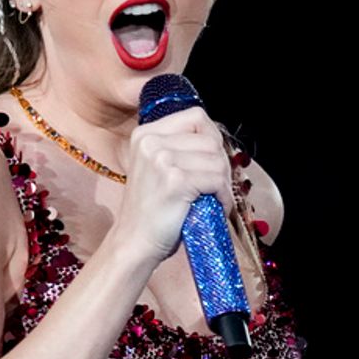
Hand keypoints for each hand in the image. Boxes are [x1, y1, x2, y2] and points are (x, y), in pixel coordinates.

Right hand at [111, 105, 235, 262]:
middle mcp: (151, 142)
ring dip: (223, 183)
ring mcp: (162, 159)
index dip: (211, 138)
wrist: (135, 242)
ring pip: (217, 160)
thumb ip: (179, 148)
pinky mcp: (175, 181)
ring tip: (213, 198)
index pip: (195, 116)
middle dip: (221, 164)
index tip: (210, 161)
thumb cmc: (151, 210)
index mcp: (144, 134)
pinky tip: (214, 207)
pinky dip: (223, 196)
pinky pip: (217, 180)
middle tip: (215, 187)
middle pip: (210, 139)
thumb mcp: (156, 167)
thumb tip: (216, 140)